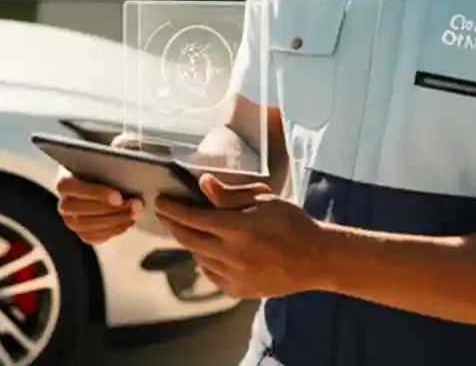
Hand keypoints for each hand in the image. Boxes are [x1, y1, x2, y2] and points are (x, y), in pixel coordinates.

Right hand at [54, 133, 152, 244]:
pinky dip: (113, 231)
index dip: (93, 193)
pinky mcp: (82, 232)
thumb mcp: (117, 149)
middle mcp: (64, 202)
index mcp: (65, 177)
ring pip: (88, 226)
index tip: (118, 196)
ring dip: (115, 220)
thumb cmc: (110, 163)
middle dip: (109, 210)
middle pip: (79, 210)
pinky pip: (94, 237)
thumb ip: (121, 144)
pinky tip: (129, 222)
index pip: (71, 187)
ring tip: (136, 212)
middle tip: (135, 204)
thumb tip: (124, 144)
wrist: (111, 180)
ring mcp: (71, 220)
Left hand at [154, 173, 326, 299]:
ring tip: (189, 229)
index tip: (160, 201)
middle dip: (172, 224)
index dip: (173, 209)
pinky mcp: (238, 291)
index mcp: (237, 229)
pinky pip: (211, 274)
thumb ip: (230, 195)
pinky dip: (205, 261)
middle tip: (164, 213)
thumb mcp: (264, 199)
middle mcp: (231, 255)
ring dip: (190, 242)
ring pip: (198, 257)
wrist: (316, 259)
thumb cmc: (292, 223)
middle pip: (188, 239)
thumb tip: (203, 184)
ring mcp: (234, 276)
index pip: (193, 218)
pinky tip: (208, 251)